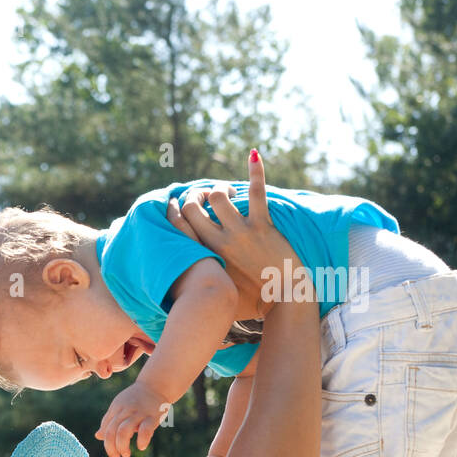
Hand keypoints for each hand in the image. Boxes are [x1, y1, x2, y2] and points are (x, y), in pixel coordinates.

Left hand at [95, 379, 172, 456]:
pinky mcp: (153, 416)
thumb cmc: (136, 399)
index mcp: (116, 408)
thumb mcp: (119, 407)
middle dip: (112, 447)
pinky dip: (141, 440)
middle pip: (112, 431)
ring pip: (124, 431)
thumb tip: (98, 436)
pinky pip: (145, 430)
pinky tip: (141, 447)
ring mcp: (139, 413)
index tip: (112, 452)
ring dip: (122, 446)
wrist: (156, 385)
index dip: (107, 443)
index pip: (106, 428)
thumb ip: (109, 421)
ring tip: (126, 454)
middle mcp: (125, 411)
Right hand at [163, 152, 303, 319]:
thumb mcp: (220, 290)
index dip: (172, 209)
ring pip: (218, 197)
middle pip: (192, 207)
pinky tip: (253, 155)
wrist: (284, 298)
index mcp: (206, 256)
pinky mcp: (263, 226)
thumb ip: (204, 279)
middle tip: (206, 197)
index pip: (179, 226)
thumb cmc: (252, 300)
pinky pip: (256, 193)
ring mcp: (241, 232)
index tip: (175, 202)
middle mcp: (219, 242)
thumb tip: (189, 285)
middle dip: (195, 196)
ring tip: (228, 193)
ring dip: (220, 188)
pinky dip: (255, 172)